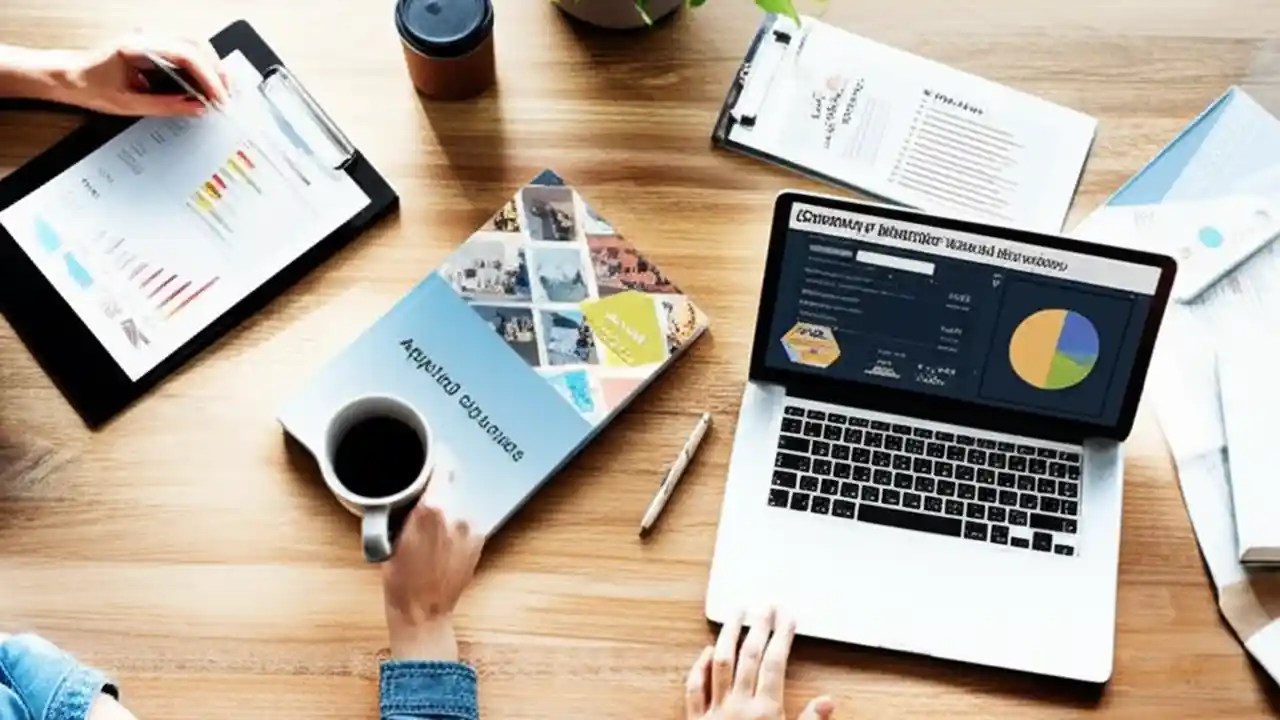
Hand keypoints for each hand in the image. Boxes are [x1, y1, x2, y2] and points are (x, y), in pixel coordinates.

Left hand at [50, 36, 227, 115]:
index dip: (208, 77)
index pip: (185, 55)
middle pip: (196, 44)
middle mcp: (146, 36)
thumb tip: (197, 107)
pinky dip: (202, 64)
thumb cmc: (93, 87)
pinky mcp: (155, 42)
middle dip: (216, 72)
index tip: (219, 98)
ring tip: (219, 91)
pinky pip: (187, 47)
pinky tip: (207, 81)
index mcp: (137, 47)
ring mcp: (151, 36)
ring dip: (212, 67)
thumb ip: (167, 106)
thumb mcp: (130, 105)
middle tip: (225, 97)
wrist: (72, 77)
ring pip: (195, 43)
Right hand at [382, 472, 483, 661]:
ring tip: (433, 520)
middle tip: (426, 488)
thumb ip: (407, 506)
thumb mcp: (391, 536)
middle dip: (441, 482)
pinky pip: (468, 518)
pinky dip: (458, 520)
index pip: (444, 465)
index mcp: (432, 509)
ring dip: (450, 502)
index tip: (436, 450)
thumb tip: (413, 489)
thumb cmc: (401, 579)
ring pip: (461, 500)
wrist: (423, 610)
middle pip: (454, 481)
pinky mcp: (479, 539)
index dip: (440, 454)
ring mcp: (471, 528)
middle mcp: (457, 514)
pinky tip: (444, 535)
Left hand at [685, 609, 834, 719]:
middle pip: (749, 656)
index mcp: (765, 713)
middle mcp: (738, 707)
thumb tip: (828, 701)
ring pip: (720, 663)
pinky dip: (699, 667)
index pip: (775, 663)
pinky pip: (694, 688)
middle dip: (758, 627)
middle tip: (765, 606)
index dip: (782, 637)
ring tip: (736, 614)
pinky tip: (706, 652)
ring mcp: (715, 712)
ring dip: (728, 636)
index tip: (787, 617)